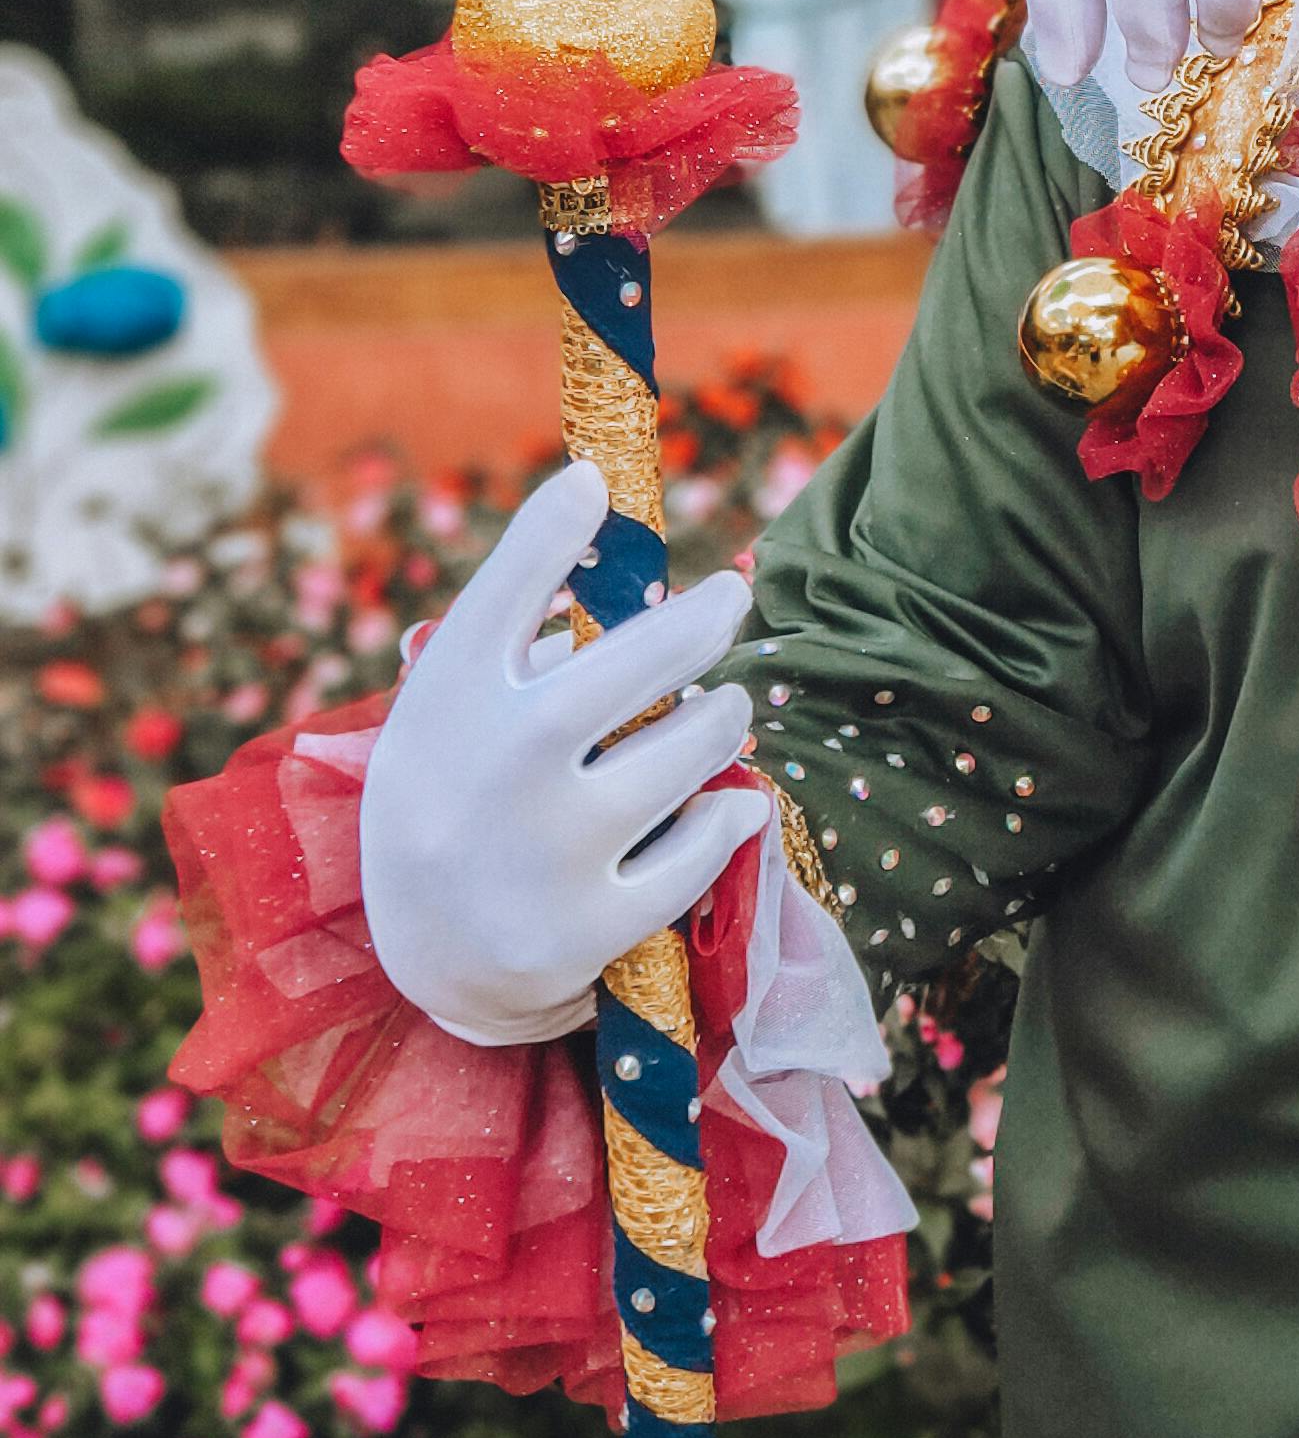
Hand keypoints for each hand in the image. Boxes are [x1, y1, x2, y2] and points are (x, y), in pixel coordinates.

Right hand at [359, 460, 763, 1047]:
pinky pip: (700, 848)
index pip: (498, 597)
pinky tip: (730, 802)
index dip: (546, 531)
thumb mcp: (452, 714)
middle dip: (703, 619)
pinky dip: (727, 817)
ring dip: (720, 721)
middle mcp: (491, 769)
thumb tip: (594, 509)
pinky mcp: (587, 929)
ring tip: (723, 711)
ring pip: (685, 752)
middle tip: (733, 598)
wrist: (426, 959)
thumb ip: (513, 637)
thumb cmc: (461, 795)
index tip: (595, 478)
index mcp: (447, 705)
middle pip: (631, 665)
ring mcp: (542, 852)